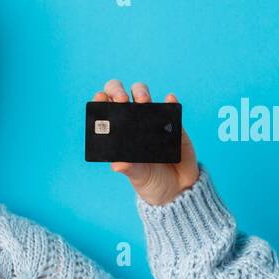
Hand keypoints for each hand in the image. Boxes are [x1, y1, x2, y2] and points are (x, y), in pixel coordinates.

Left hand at [93, 79, 199, 205]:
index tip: (100, 99)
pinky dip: (169, 100)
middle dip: (118, 91)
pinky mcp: (173, 123)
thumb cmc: (150, 180)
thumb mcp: (137, 176)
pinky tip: (168, 98)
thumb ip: (128, 168)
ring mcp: (152, 120)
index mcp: (118, 134)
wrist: (177, 187)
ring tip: (143, 100)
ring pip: (143, 95)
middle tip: (122, 99)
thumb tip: (117, 164)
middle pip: (121, 96)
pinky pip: (170, 106)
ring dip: (141, 91)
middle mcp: (132, 123)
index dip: (101, 101)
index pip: (105, 112)